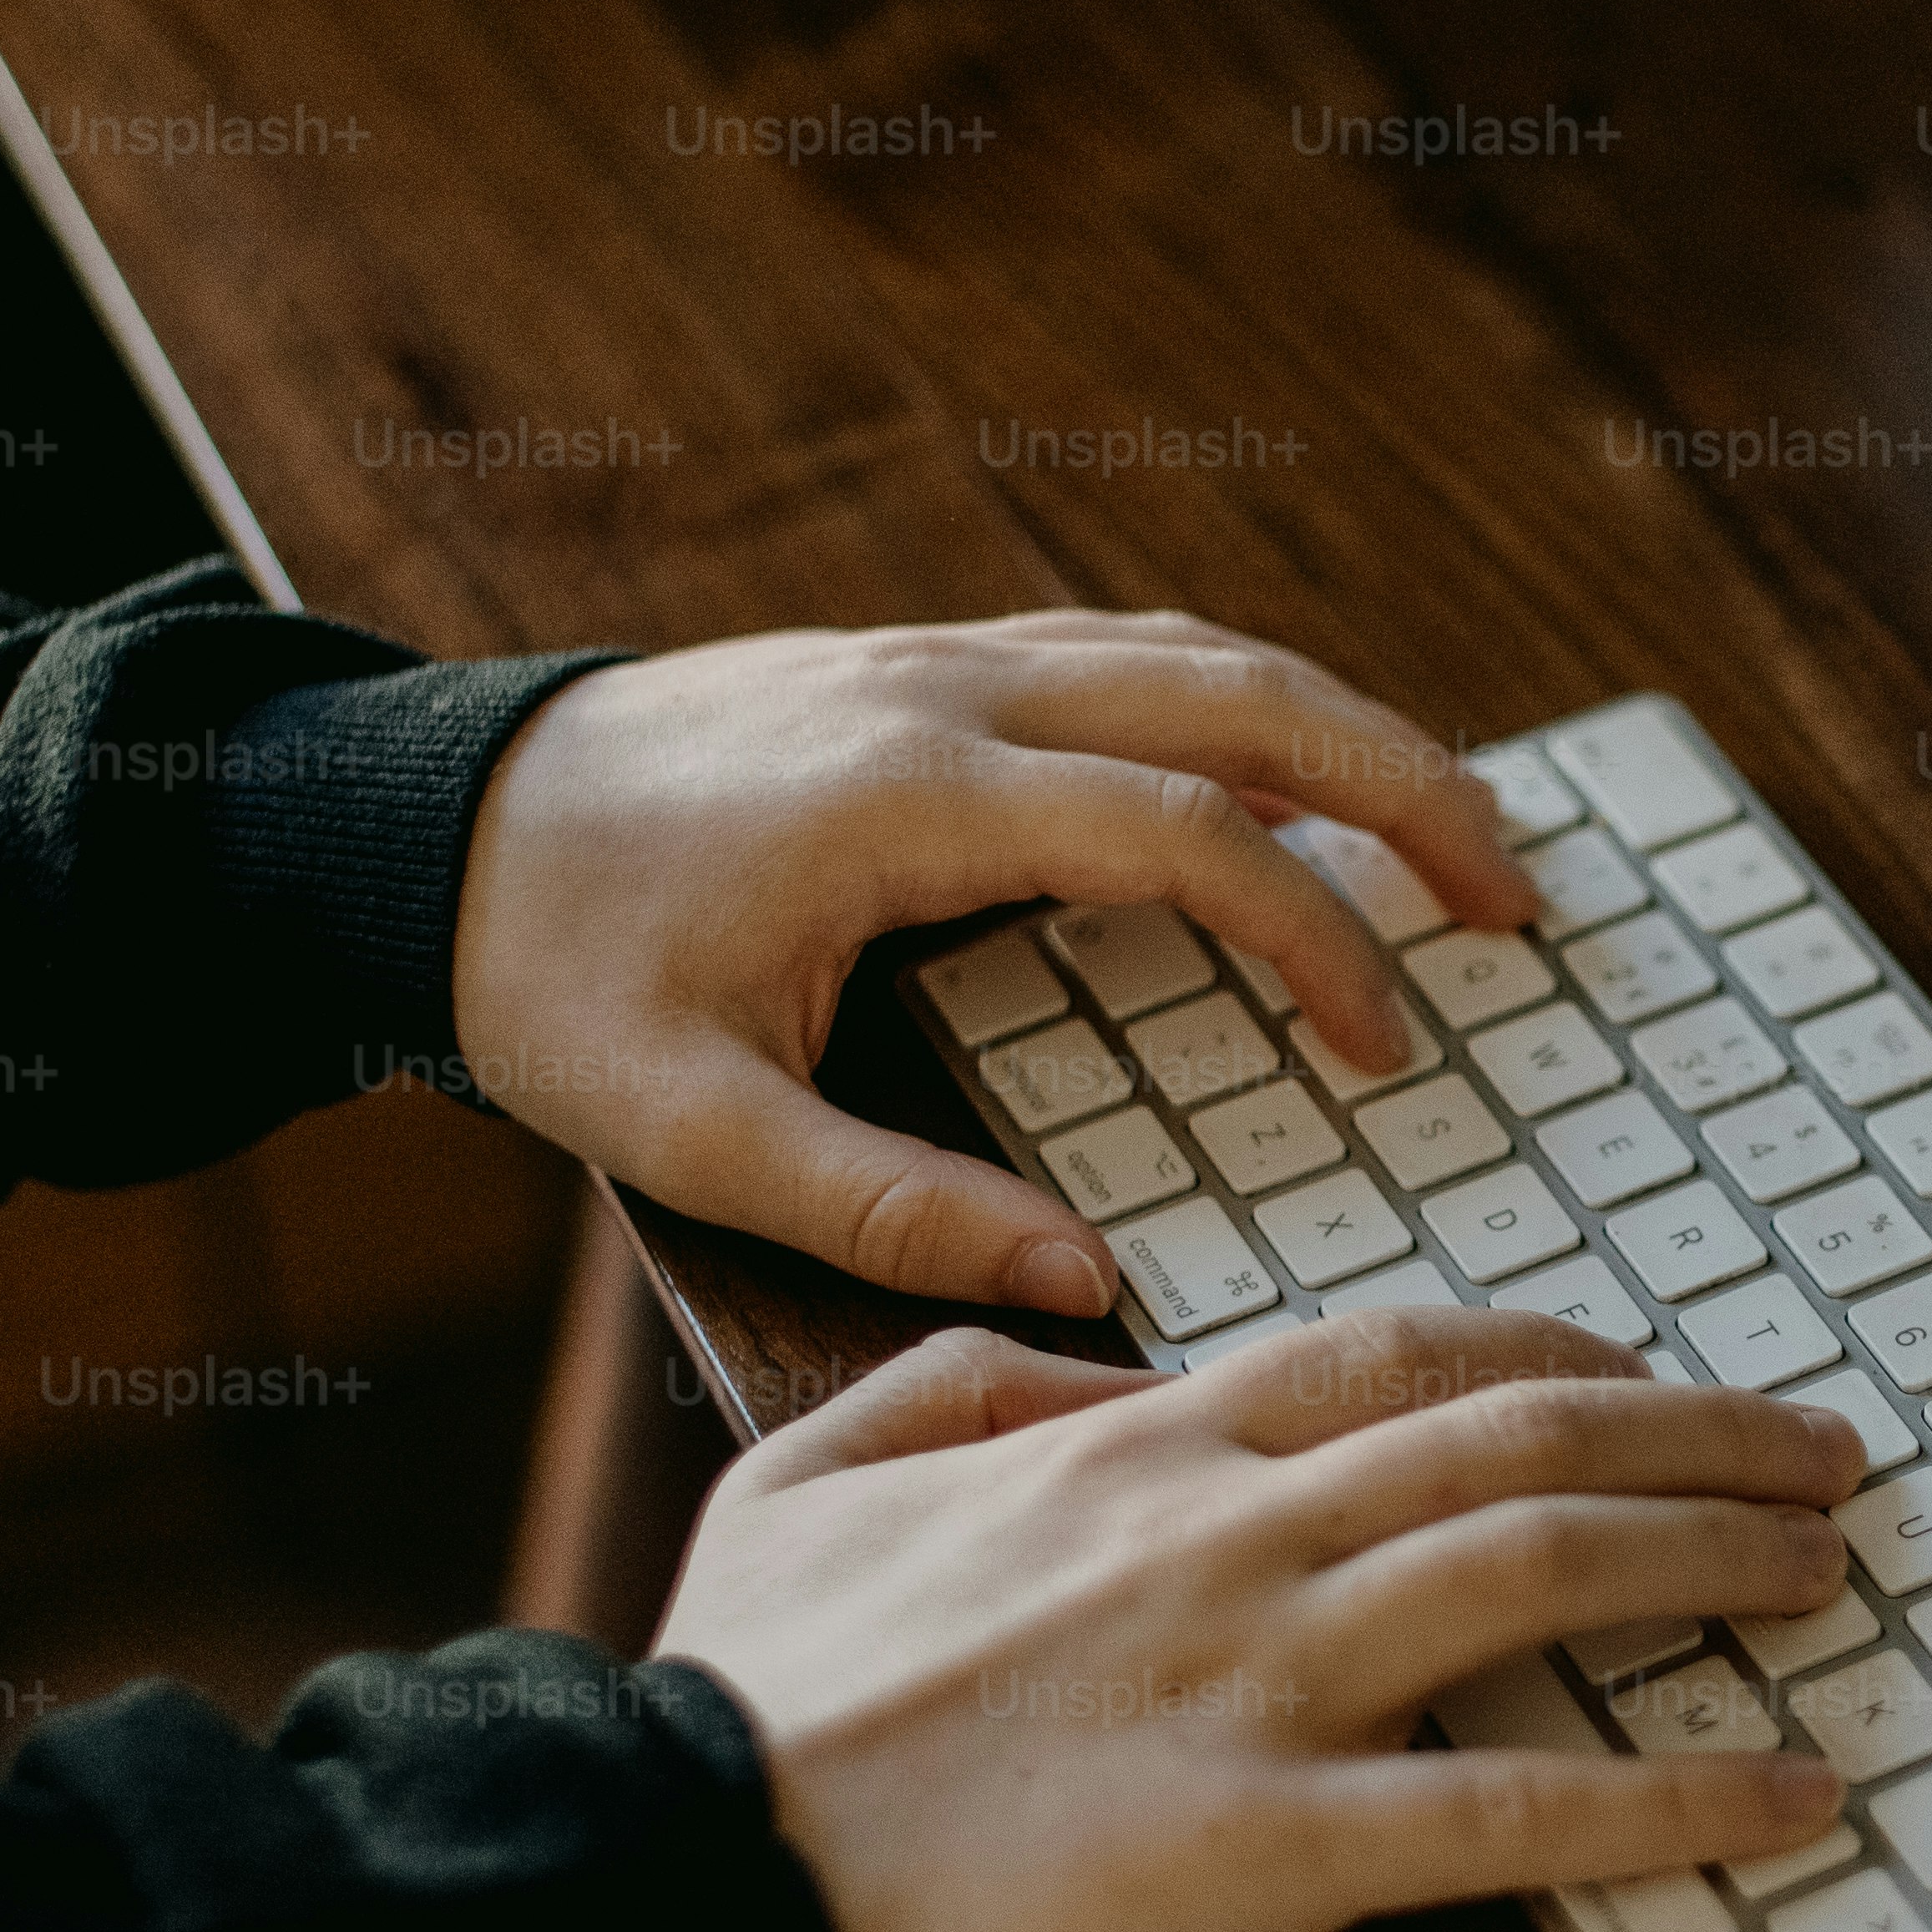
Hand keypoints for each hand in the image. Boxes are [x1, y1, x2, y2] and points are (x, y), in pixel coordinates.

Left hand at [448, 609, 1540, 1316]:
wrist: (412, 821)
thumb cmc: (541, 971)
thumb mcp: (685, 1129)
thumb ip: (887, 1210)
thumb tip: (1085, 1282)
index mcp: (907, 799)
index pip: (1187, 835)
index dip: (1317, 933)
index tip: (1387, 1040)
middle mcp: (944, 692)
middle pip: (1243, 692)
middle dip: (1407, 783)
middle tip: (1518, 899)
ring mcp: (933, 654)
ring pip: (1197, 650)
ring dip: (1342, 729)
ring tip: (1452, 837)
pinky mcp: (915, 660)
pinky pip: (1127, 651)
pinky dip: (1244, 703)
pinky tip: (1294, 779)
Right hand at [652, 1307, 1862, 1931]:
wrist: (677, 1873)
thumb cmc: (739, 1705)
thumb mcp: (805, 1481)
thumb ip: (947, 1386)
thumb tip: (1067, 1346)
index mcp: (1121, 1450)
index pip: (1391, 1356)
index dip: (1552, 1354)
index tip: (1643, 1373)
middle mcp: (1218, 1534)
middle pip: (1516, 1431)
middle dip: (1696, 1427)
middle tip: (1818, 1451)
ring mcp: (1253, 1682)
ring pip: (1546, 1565)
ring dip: (1717, 1555)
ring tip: (1826, 1566)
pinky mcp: (1267, 1845)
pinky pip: (1521, 1807)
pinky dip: (1683, 1797)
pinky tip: (1793, 1795)